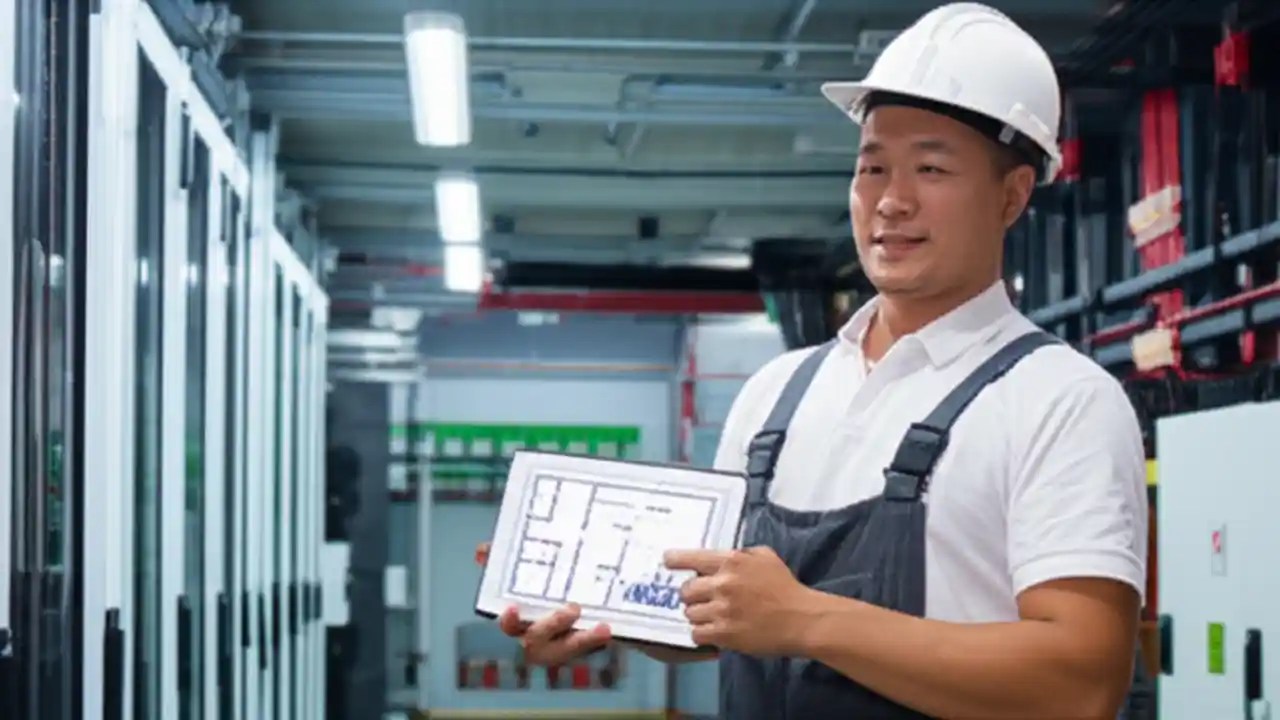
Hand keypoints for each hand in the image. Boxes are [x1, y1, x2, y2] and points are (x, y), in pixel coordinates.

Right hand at [474, 541, 611, 664]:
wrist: (589, 599)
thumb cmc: (546, 586)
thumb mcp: (528, 570)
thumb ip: (501, 559)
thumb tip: (481, 552)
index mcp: (521, 621)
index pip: (510, 625)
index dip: (511, 620)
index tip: (514, 607)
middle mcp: (539, 638)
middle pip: (538, 642)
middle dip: (553, 625)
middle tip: (573, 607)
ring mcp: (563, 645)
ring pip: (568, 650)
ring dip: (584, 640)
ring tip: (602, 629)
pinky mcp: (587, 646)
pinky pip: (592, 647)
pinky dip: (599, 638)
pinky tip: (610, 628)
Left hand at [665, 546, 813, 655]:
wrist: (802, 619)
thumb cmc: (785, 587)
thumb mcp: (766, 557)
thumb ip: (742, 555)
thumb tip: (723, 558)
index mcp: (731, 562)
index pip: (693, 558)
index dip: (676, 559)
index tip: (667, 560)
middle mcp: (723, 584)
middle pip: (686, 590)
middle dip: (692, 595)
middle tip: (703, 600)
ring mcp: (722, 610)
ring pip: (690, 613)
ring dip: (698, 615)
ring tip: (713, 617)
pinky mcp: (724, 634)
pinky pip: (697, 634)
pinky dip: (703, 634)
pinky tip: (714, 632)